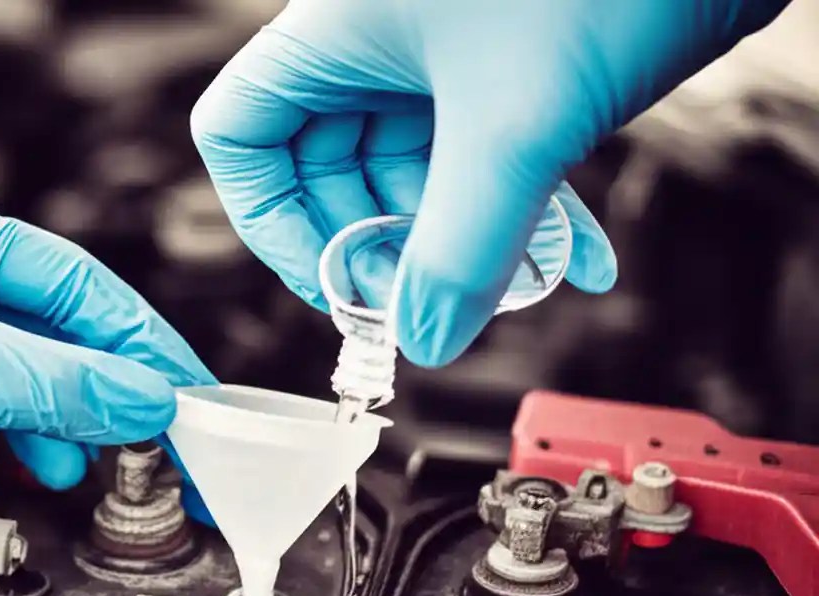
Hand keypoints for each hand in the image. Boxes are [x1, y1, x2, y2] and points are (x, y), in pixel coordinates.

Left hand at [0, 178, 213, 544]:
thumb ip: (43, 379)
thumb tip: (139, 393)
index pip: (67, 279)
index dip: (134, 336)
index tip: (182, 387)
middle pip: (47, 328)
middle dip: (106, 382)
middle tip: (156, 433)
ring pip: (15, 372)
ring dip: (62, 416)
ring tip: (95, 459)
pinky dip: (12, 434)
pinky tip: (36, 459)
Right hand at [192, 0, 787, 365]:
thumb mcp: (517, 124)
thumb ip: (463, 246)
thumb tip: (429, 341)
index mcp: (338, 29)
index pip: (244, 133)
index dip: (271, 222)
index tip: (331, 283)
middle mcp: (378, 40)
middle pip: (328, 167)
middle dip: (376, 246)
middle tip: (424, 306)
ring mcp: (445, 55)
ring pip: (415, 172)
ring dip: (457, 241)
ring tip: (511, 293)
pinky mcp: (511, 71)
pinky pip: (486, 158)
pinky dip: (522, 216)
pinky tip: (574, 262)